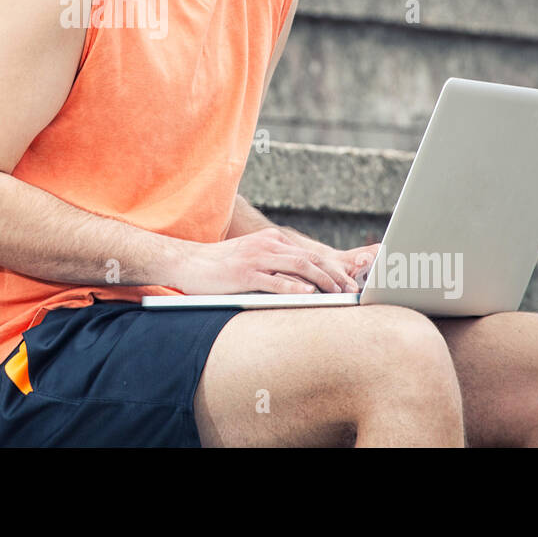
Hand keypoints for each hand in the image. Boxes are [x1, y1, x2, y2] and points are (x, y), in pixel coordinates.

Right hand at [173, 228, 365, 294]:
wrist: (187, 262)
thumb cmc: (220, 266)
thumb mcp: (251, 258)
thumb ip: (274, 265)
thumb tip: (302, 284)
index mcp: (271, 240)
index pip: (309, 254)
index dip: (332, 268)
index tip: (348, 283)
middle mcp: (267, 244)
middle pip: (310, 259)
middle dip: (334, 275)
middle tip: (350, 291)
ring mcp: (256, 258)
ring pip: (298, 267)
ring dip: (322, 281)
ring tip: (338, 294)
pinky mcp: (245, 273)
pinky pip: (275, 281)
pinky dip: (295, 288)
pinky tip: (309, 296)